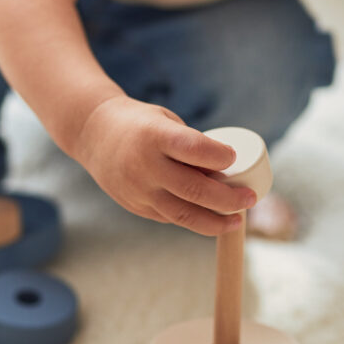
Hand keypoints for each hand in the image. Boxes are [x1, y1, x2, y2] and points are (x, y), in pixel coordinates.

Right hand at [73, 95, 255, 235]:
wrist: (93, 135)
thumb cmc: (140, 124)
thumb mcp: (165, 121)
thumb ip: (191, 145)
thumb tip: (228, 172)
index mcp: (154, 136)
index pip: (194, 149)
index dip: (219, 156)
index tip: (235, 158)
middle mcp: (145, 166)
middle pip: (195, 189)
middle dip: (229, 199)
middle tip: (250, 198)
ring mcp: (139, 190)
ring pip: (184, 214)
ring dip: (216, 222)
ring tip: (238, 222)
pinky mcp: (136, 206)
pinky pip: (170, 217)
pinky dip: (194, 219)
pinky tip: (211, 219)